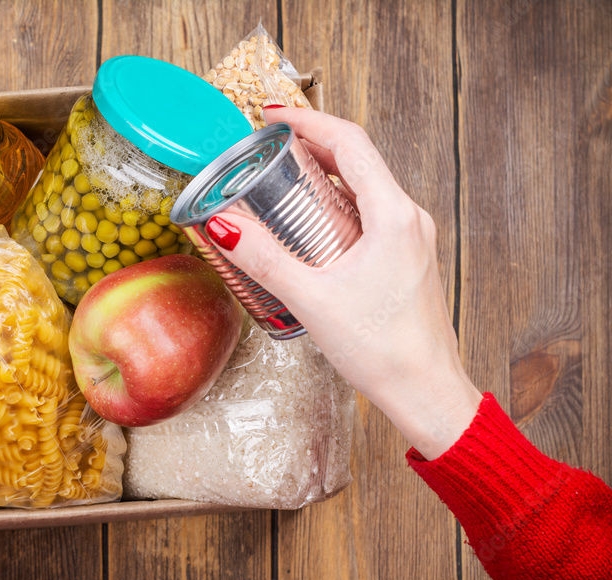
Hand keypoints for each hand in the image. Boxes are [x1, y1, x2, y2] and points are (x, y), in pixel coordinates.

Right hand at [204, 107, 480, 458]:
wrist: (426, 391)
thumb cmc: (382, 350)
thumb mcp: (313, 300)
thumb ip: (265, 259)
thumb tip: (223, 225)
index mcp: (393, 216)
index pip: (350, 143)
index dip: (307, 122)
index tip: (271, 117)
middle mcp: (408, 218)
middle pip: (357, 160)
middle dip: (310, 147)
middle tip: (266, 150)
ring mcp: (411, 237)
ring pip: (364, 187)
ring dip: (323, 177)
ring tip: (280, 184)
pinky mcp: (406, 257)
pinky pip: (370, 214)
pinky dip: (336, 206)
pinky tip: (309, 228)